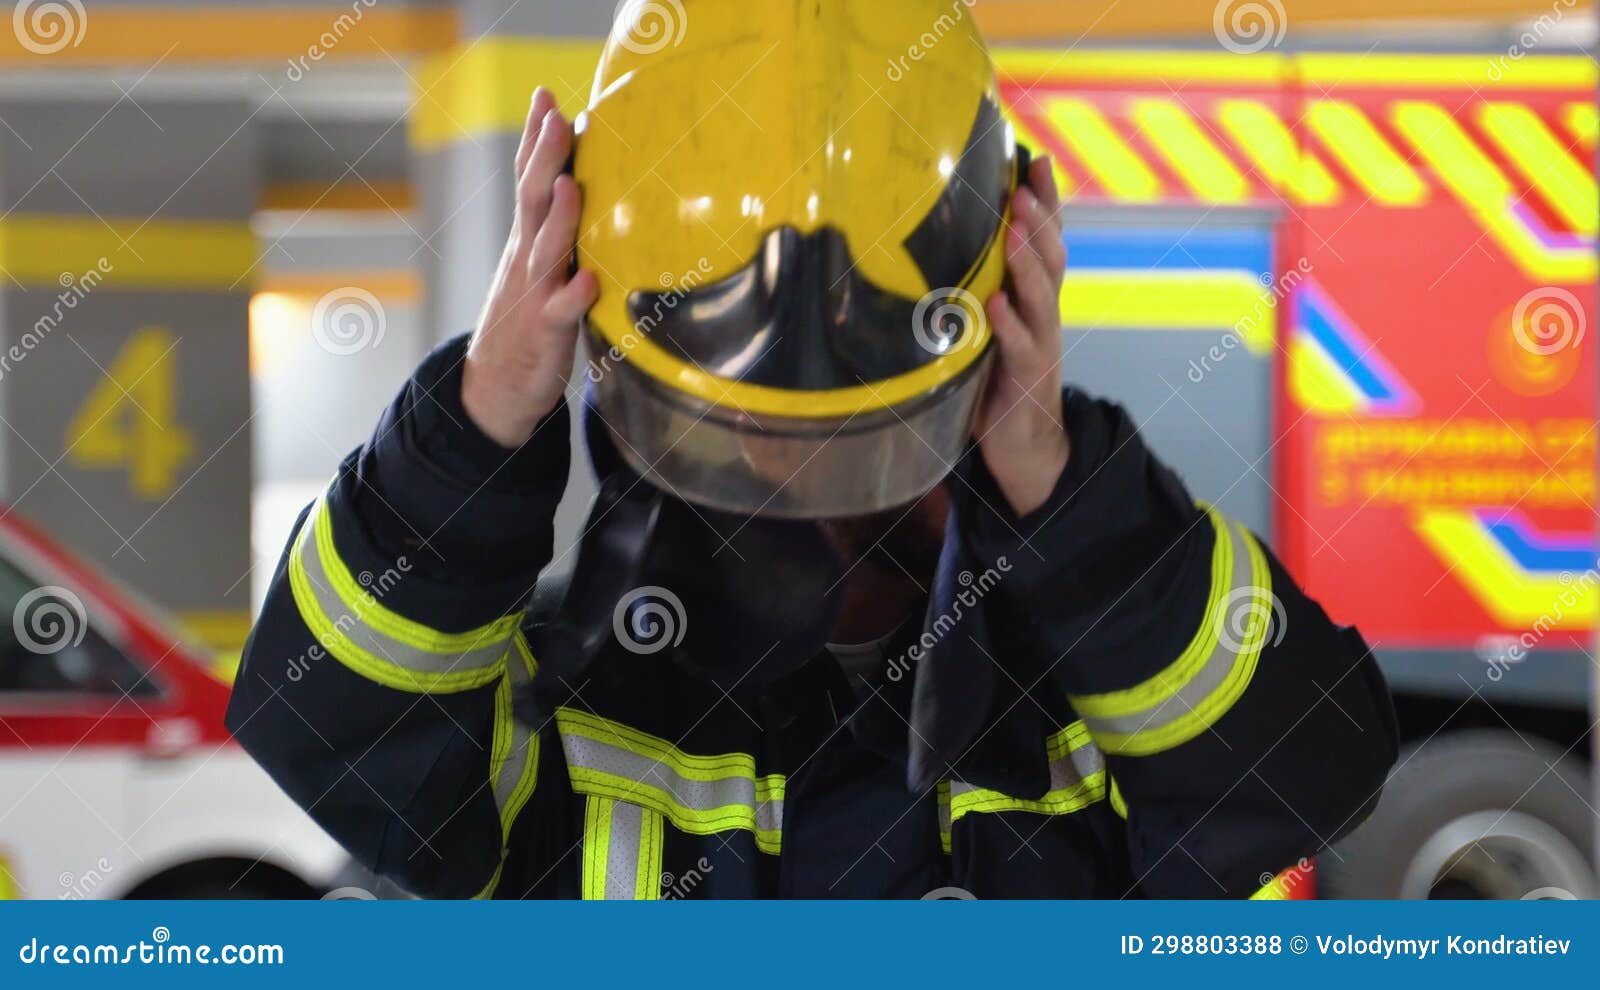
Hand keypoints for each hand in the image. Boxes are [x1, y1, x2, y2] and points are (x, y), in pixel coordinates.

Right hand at [462, 88, 599, 447]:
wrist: (496, 387)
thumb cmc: (528, 318)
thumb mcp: (538, 267)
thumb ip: (558, 230)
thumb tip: (582, 185)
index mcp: (528, 240)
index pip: (527, 180)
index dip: (534, 140)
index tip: (545, 95)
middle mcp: (527, 259)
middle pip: (533, 201)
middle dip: (544, 158)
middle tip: (557, 117)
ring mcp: (535, 293)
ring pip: (546, 250)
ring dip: (559, 218)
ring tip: (570, 185)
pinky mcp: (548, 331)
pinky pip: (563, 311)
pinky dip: (575, 294)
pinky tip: (590, 279)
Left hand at [975, 156, 1070, 516]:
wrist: (1020, 444)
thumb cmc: (995, 378)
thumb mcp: (985, 324)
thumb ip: (972, 287)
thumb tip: (931, 243)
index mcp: (1032, 296)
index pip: (1045, 239)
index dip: (1045, 201)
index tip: (1037, 160)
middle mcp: (1042, 313)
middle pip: (1051, 257)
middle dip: (1040, 220)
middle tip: (1024, 187)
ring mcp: (1040, 344)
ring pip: (1042, 296)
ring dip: (1030, 261)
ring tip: (1017, 229)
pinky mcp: (1028, 377)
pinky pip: (1021, 347)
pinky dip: (1009, 324)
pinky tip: (995, 304)